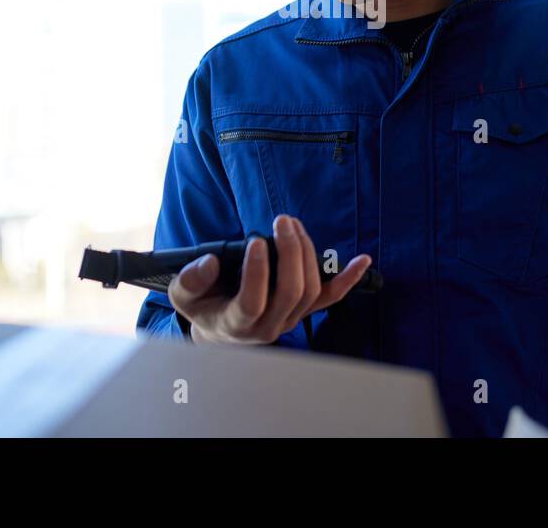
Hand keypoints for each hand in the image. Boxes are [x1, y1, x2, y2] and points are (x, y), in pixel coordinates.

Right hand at [167, 213, 371, 344]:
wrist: (219, 327)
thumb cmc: (203, 306)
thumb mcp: (184, 297)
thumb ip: (190, 281)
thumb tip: (210, 262)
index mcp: (237, 323)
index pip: (253, 302)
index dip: (258, 272)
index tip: (255, 241)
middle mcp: (268, 327)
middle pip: (292, 293)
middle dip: (290, 252)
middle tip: (281, 221)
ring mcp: (290, 320)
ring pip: (311, 290)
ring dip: (306, 253)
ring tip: (291, 224)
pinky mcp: (303, 311)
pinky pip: (330, 298)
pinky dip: (348, 279)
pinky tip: (363, 259)